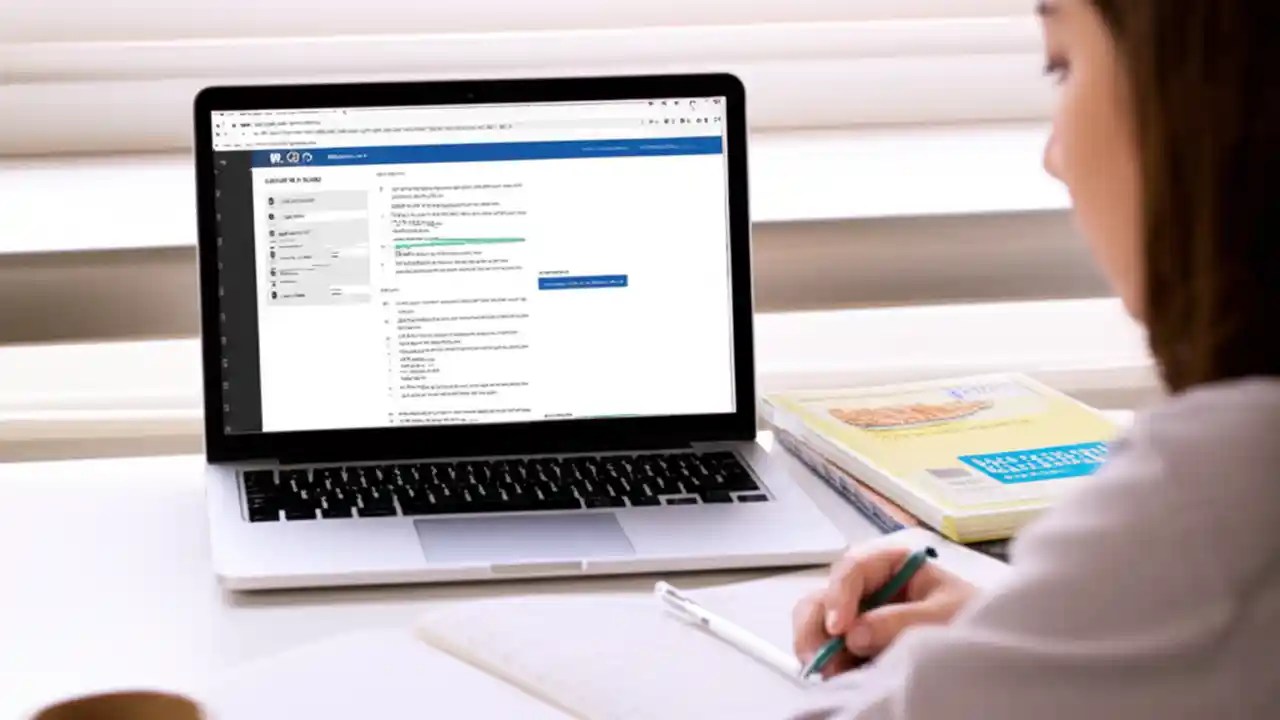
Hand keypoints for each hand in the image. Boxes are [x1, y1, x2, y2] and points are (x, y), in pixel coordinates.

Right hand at [792, 547, 977, 677]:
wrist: (991, 653)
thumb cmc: (975, 620)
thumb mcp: (944, 616)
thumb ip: (900, 621)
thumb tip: (855, 633)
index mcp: (894, 566)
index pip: (853, 568)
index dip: (839, 595)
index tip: (840, 627)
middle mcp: (871, 589)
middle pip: (824, 594)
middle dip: (816, 624)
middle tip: (819, 654)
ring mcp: (862, 618)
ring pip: (818, 622)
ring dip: (817, 645)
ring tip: (830, 672)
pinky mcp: (859, 646)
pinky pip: (829, 649)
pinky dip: (826, 661)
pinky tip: (837, 676)